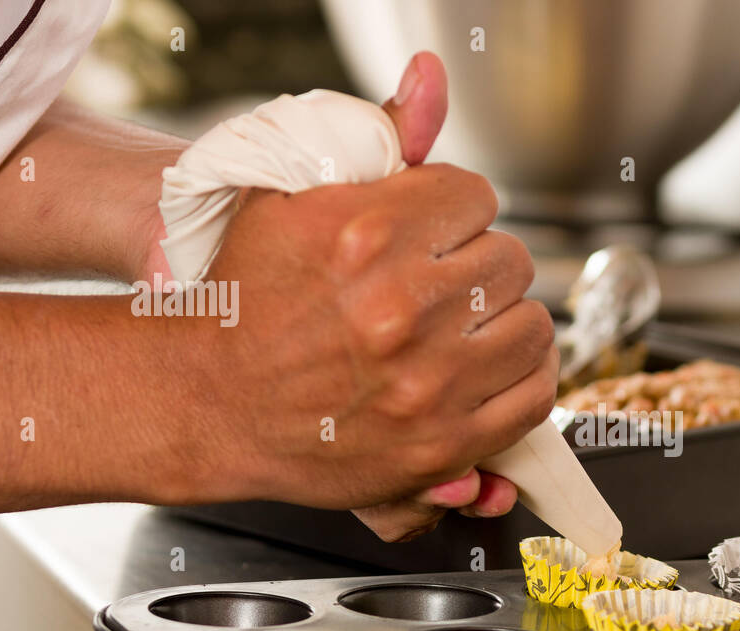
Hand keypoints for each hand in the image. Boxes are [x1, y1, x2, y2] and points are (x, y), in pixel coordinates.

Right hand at [194, 56, 555, 540]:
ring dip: (508, 321)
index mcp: (367, 236)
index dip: (458, 213)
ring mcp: (428, 381)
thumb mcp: (284, 196)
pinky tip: (495, 368)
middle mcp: (403, 308)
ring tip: (470, 327)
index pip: (476, 197)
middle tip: (448, 285)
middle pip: (510, 260)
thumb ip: (371, 137)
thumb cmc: (245, 300)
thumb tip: (431, 78)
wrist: (206, 404)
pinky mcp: (442, 442)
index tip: (438, 234)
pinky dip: (526, 378)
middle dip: (482, 266)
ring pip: (533, 326)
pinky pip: (533, 396)